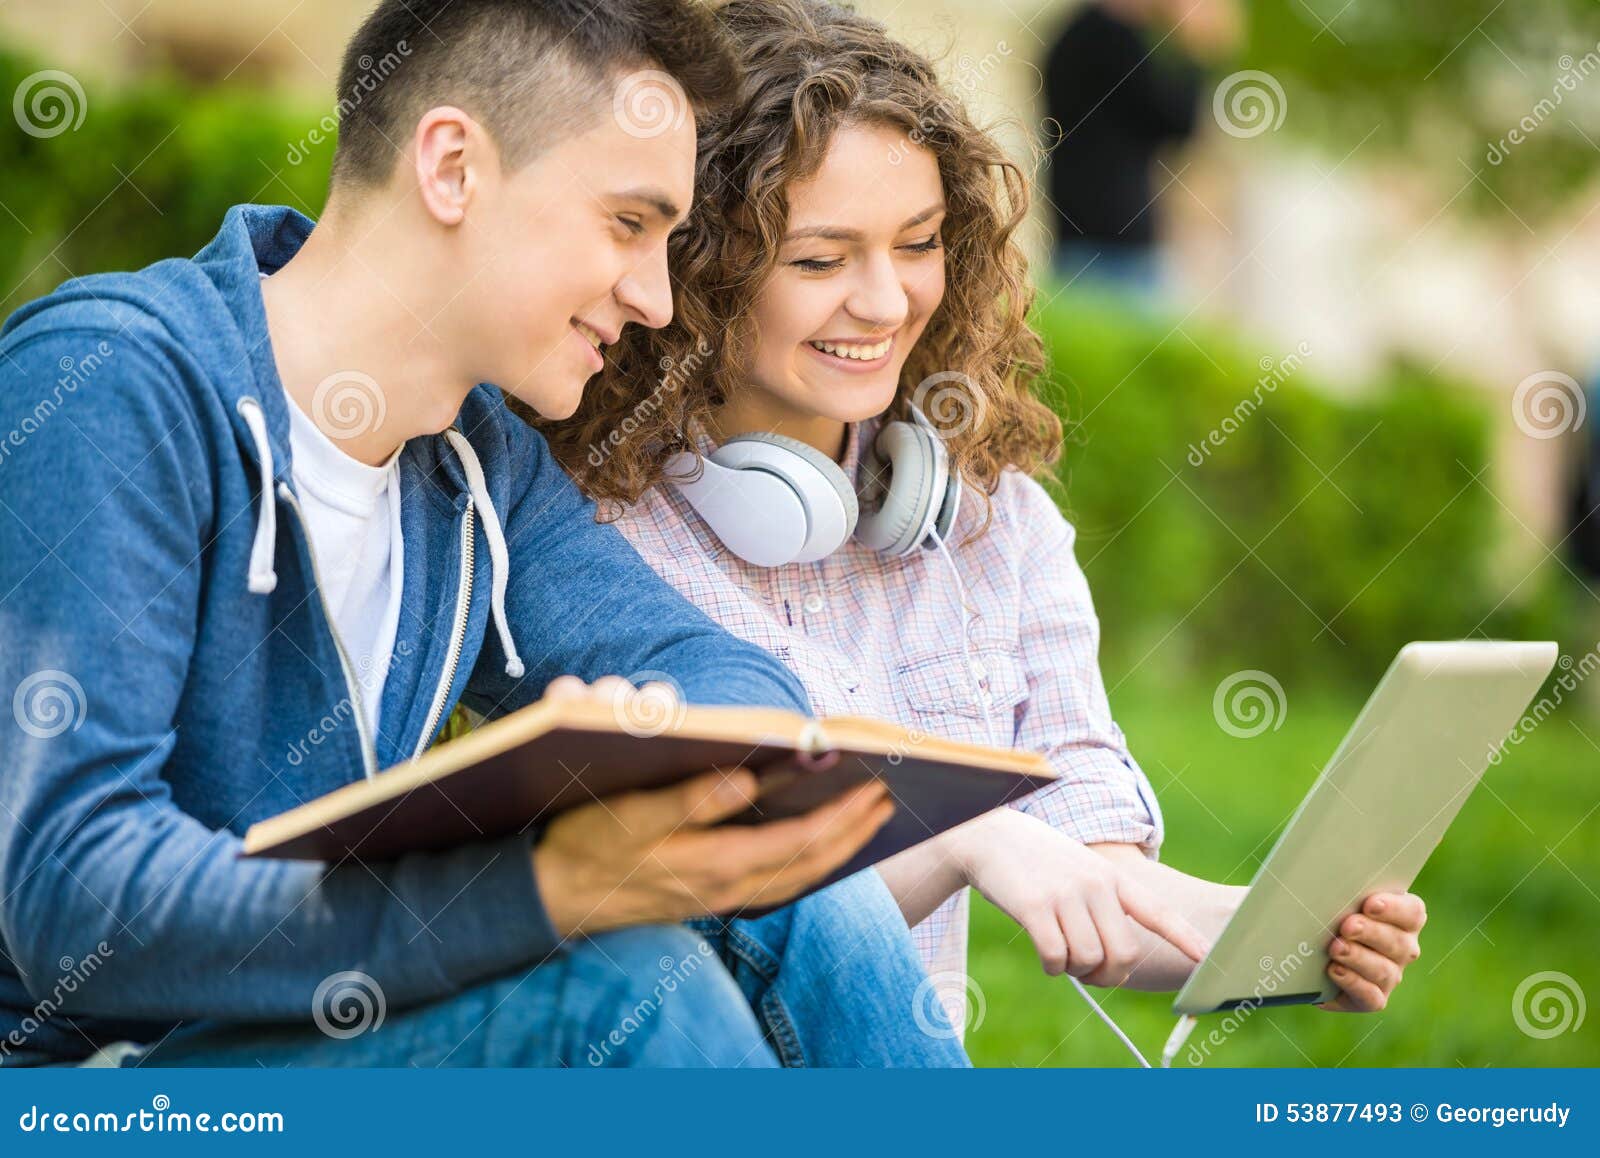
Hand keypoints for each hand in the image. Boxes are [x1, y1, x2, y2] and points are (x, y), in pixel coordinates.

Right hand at [531, 676, 893, 935]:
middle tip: (889, 800)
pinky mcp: (706, 897)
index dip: (840, 816)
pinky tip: (820, 844)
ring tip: (870, 818)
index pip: (798, 841)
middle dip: (852, 832)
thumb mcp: (628, 814)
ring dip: (837, 849)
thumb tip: (746, 779)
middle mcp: (723, 887)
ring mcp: (716, 896)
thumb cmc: (586, 842)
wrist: (549, 896)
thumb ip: (687, 800)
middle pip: (808, 862)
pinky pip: (775, 884)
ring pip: (795, 877)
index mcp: (712, 863)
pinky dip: (807, 864)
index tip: (874, 787)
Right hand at [949, 810, 1210, 985]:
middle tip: (1090, 974)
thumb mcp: (1080, 871)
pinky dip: (1052, 968)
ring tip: (1061, 958)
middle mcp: (1094, 884)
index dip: (1184, 937)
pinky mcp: (1034, 906)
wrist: (989, 837)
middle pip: (1123, 954)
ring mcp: (1064, 894)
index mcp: (1112, 877)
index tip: (1206, 958)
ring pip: (1089, 960)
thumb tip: (1114, 961)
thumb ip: (1101, 906)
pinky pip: (1056, 957)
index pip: (1156, 911)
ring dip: (1075, 972)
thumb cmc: (1037, 862)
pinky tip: (1045, 958)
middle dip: (1109, 977)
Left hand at [1318, 892, 1426, 1012]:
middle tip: (1347, 925)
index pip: (1412, 912)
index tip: (1369, 903)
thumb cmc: (1329, 910)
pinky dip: (1353, 984)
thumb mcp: (1338, 894)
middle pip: (1398, 942)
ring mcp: (1391, 974)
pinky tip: (1334, 970)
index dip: (1394, 908)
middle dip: (1371, 933)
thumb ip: (1343, 885)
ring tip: (1335, 948)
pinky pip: (1372, 997)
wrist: (1311, 950)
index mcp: (1403, 917)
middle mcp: (1404, 947)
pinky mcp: (1374, 997)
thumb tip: (1321, 865)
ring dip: (1359, 958)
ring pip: (1384, 970)